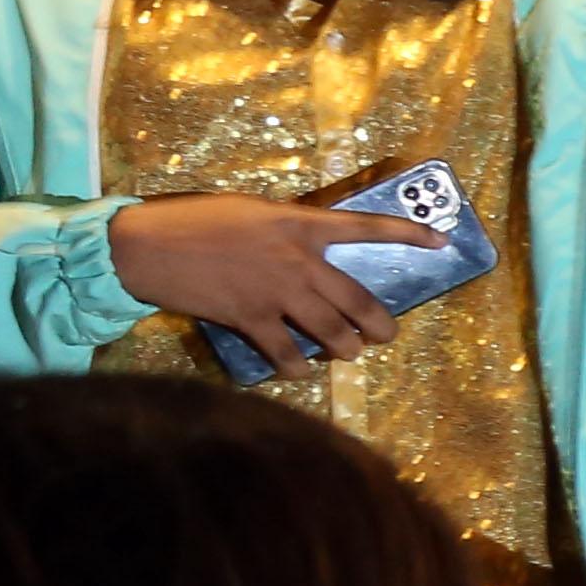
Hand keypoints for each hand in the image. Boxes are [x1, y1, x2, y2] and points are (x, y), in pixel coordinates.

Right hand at [107, 192, 449, 366]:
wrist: (145, 245)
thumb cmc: (193, 220)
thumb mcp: (251, 211)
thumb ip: (288, 230)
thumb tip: (309, 251)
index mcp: (300, 224)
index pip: (368, 226)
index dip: (409, 234)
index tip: (441, 240)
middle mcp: (298, 260)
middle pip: (358, 299)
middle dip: (379, 324)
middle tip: (387, 335)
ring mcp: (277, 292)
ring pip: (331, 331)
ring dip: (345, 348)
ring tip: (350, 355)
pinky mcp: (250, 318)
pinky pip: (284, 353)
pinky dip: (293, 367)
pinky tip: (297, 374)